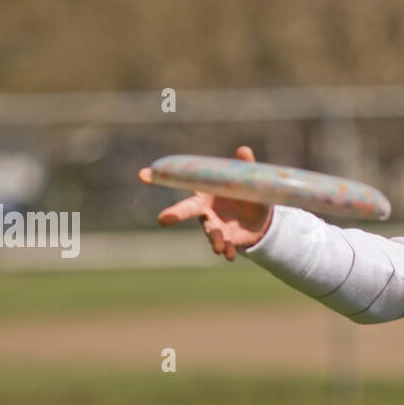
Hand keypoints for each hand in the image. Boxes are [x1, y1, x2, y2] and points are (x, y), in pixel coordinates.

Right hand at [138, 145, 272, 260]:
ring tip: (219, 247)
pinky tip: (229, 255)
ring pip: (210, 232)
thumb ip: (244, 166)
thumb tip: (243, 149)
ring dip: (214, 239)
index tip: (143, 174)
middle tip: (162, 219)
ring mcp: (214, 226)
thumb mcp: (247, 180)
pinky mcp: (226, 239)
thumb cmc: (246, 195)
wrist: (260, 220)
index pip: (183, 182)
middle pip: (187, 210)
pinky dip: (227, 250)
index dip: (163, 177)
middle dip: (175, 214)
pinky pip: (225, 245)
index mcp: (205, 191)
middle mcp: (205, 210)